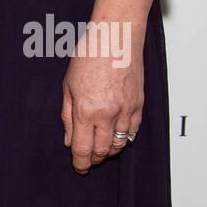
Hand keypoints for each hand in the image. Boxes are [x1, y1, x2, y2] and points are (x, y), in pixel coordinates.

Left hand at [61, 15, 144, 174]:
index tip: (78, 168)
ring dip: (109, 151)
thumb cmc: (88, 55)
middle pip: (101, 151)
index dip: (80, 163)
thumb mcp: (68, 86)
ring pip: (119, 144)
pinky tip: (117, 138)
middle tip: (87, 160)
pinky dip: (124, 139)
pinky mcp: (139, 105)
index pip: (83, 149)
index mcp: (86, 110)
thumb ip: (68, 117)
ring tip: (100, 150)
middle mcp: (107, 114)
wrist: (115, 38)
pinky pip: (132, 131)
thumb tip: (69, 141)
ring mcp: (126, 111)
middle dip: (93, 159)